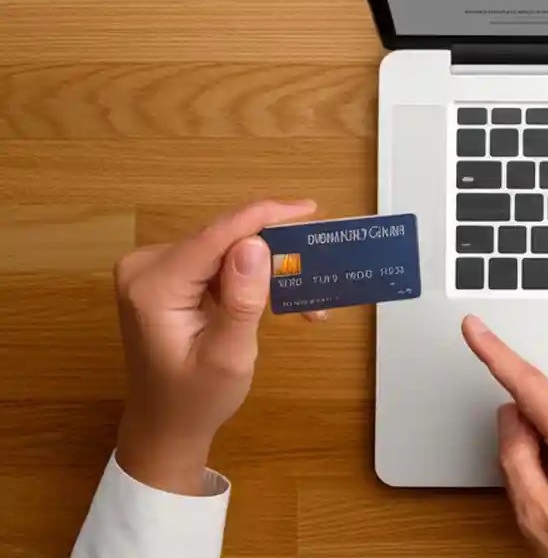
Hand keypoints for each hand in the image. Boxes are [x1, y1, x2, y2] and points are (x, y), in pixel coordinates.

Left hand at [112, 199, 319, 494]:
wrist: (164, 425)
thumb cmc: (197, 399)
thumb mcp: (228, 357)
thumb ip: (241, 301)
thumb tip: (256, 245)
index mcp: (154, 287)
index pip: (216, 236)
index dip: (264, 216)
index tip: (310, 209)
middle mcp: (145, 267)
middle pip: (221, 238)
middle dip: (272, 250)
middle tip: (317, 264)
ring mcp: (152, 270)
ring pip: (223, 248)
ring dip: (264, 267)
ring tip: (303, 296)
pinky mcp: (165, 276)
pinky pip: (215, 262)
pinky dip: (247, 277)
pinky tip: (274, 298)